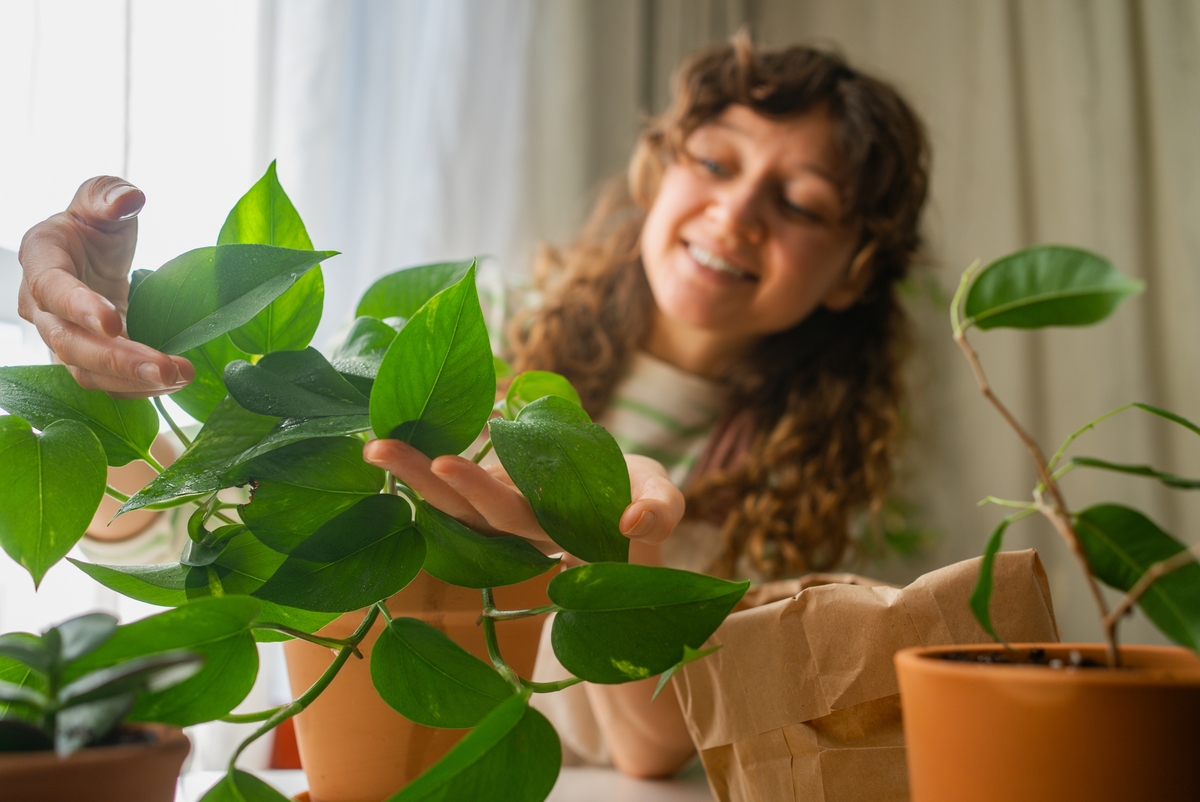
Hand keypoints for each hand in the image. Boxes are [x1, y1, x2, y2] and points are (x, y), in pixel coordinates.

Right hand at [18, 176, 192, 396]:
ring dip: (134, 380)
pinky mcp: (86, 359)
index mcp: (41, 260)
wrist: (89, 256)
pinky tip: (174, 383)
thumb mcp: (100, 198)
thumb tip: (130, 198)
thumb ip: (109, 195)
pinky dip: (139, 388)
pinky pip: (107, 382)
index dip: (79, 307)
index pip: (52, 290)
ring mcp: (62, 337)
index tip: (113, 321)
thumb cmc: (93, 225)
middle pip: (70, 344)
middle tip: (166, 367)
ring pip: (87, 372)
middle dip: (118, 360)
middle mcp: (41, 307)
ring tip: (180, 376)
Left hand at [362, 440, 683, 551]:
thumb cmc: (642, 501)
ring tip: (372, 446)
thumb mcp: (662, 501)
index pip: (507, 515)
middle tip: (379, 448)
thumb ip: (659, 511)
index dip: (477, 490)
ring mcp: (498, 509)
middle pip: (461, 509)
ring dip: (409, 474)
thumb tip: (634, 522)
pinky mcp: (490, 489)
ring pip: (448, 500)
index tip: (446, 461)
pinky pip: (449, 482)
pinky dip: (419, 465)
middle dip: (422, 479)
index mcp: (552, 528)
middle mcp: (514, 526)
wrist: (625, 505)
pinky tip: (389, 439)